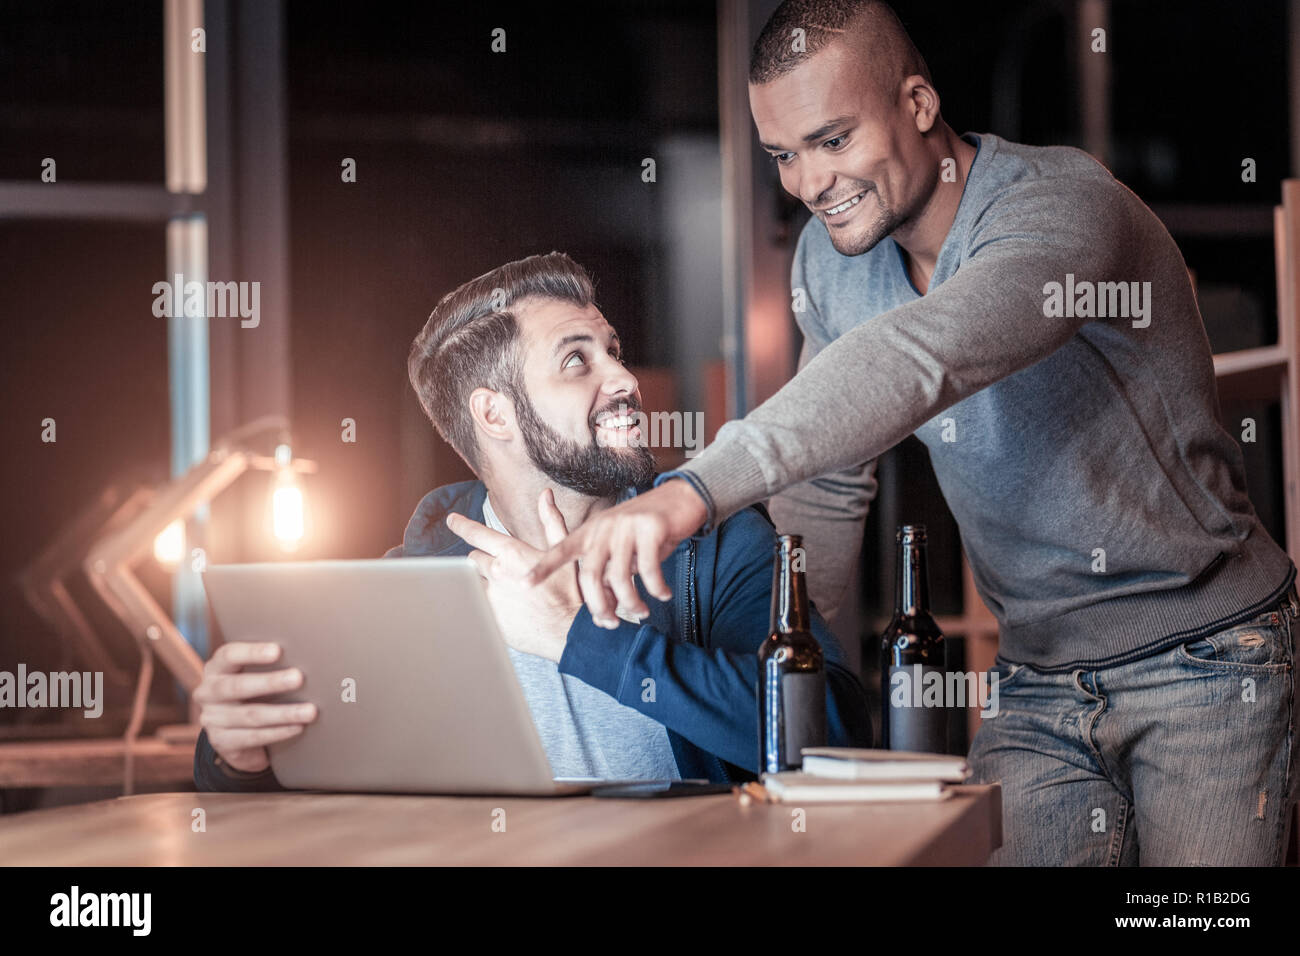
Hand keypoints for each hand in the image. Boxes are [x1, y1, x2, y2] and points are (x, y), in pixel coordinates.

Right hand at [193, 642, 316, 773]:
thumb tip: (306, 654)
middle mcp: (208, 692)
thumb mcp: (255, 674)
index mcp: (216, 668)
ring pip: (251, 715)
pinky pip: (253, 737)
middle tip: (298, 678)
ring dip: (283, 713)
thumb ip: (270, 664)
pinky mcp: (221, 742)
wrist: (236, 733)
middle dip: (271, 682)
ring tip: (309, 710)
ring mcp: (212, 719)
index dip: (252, 653)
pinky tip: (298, 727)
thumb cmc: (254, 692)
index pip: (229, 656)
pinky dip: (279, 732)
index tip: (277, 650)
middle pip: (238, 686)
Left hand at [446, 489, 584, 661]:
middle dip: (485, 561)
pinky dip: (485, 602)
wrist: (568, 631)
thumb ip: (550, 520)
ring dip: (484, 583)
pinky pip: (476, 602)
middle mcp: (496, 572)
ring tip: (508, 594)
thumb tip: (545, 494)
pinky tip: (507, 610)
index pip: (477, 533)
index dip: (462, 524)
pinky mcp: (486, 616)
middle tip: (506, 573)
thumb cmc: (569, 591)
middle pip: (474, 558)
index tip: (452, 520)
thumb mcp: (561, 552)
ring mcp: (489, 596)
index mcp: (512, 553)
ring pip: (473, 581)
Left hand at [525, 478, 707, 628]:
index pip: (561, 550)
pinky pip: (649, 569)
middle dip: (599, 607)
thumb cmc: (647, 528)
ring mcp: (627, 527)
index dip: (543, 567)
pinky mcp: (651, 528)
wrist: (681, 498)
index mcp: (591, 531)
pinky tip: (663, 594)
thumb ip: (607, 569)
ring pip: (620, 577)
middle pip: (591, 576)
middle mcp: (604, 527)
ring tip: (641, 612)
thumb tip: (605, 607)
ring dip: (631, 602)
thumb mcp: (620, 544)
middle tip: (611, 624)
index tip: (525, 584)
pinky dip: (656, 588)